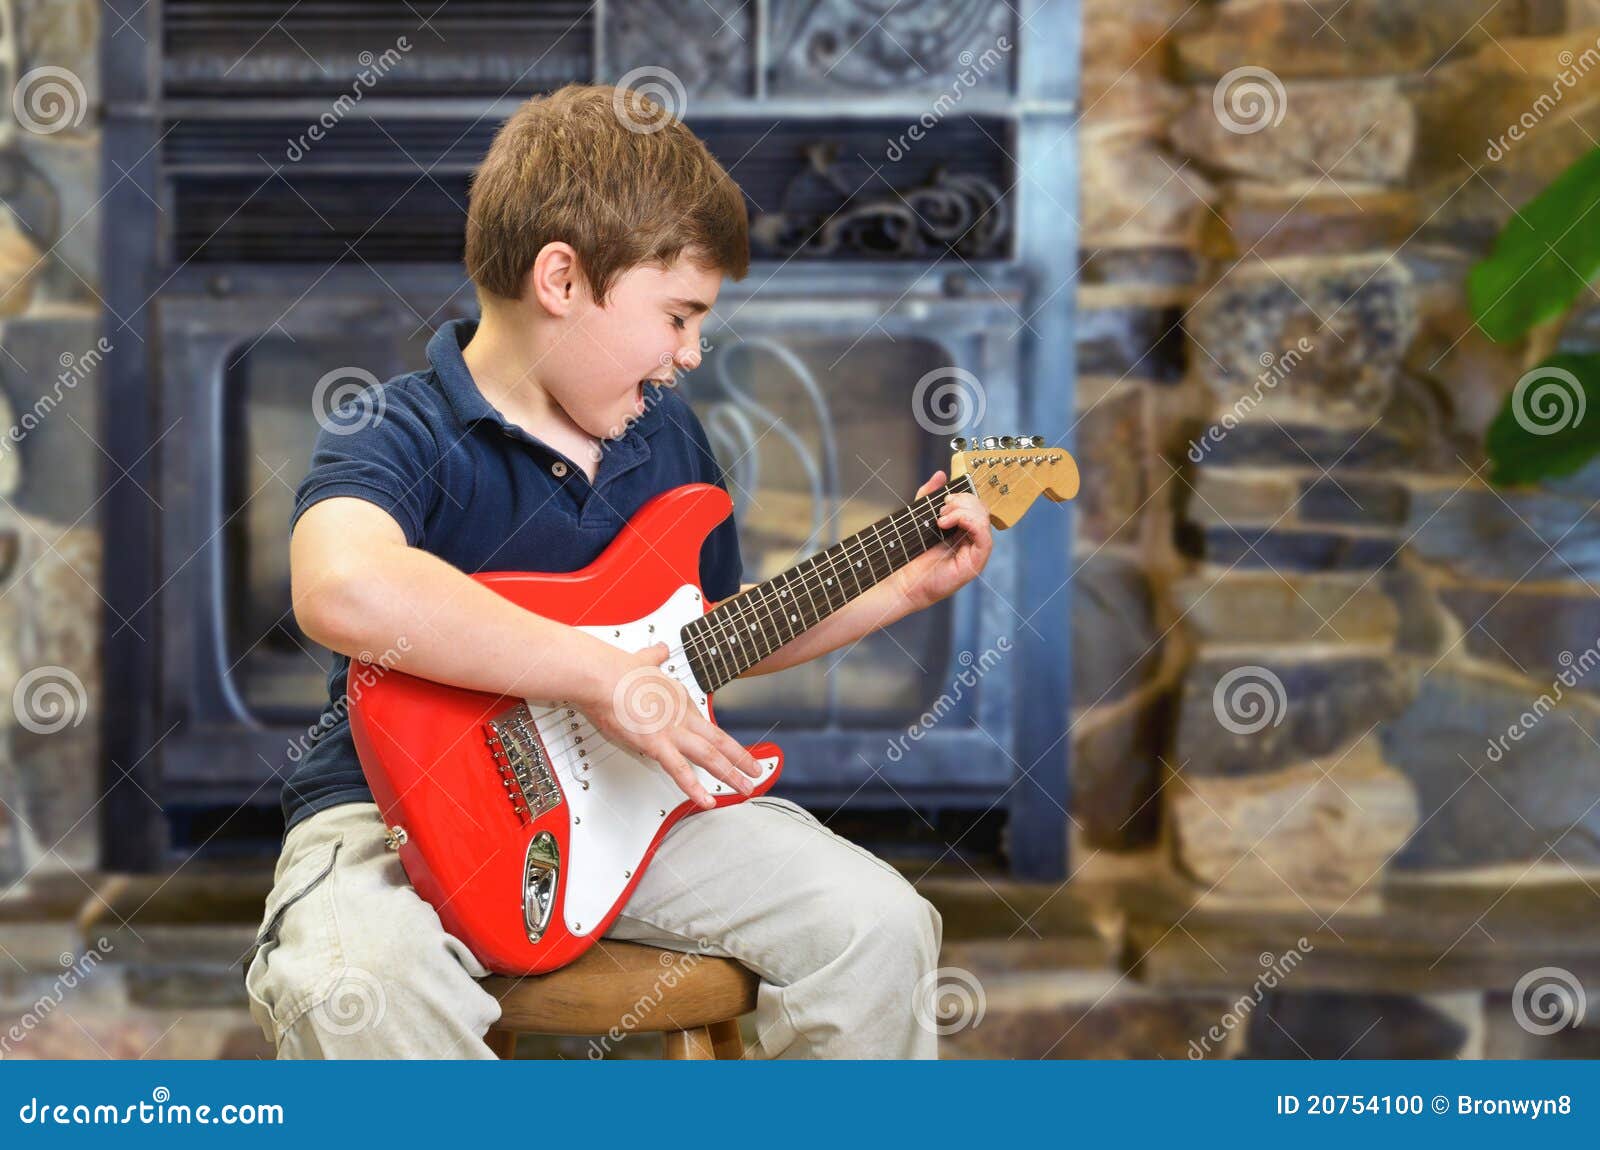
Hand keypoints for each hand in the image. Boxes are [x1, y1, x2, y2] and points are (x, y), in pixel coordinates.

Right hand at [574, 641, 762, 809]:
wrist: (602, 676)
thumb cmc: (617, 670)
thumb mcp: (644, 659)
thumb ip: (654, 656)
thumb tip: (659, 649)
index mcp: (680, 698)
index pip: (706, 724)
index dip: (721, 740)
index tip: (730, 750)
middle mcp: (682, 716)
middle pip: (719, 741)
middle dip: (740, 759)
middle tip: (756, 771)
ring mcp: (671, 731)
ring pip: (710, 757)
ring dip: (730, 774)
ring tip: (745, 788)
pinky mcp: (656, 744)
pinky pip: (680, 772)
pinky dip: (695, 789)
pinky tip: (707, 801)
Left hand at [892, 470, 993, 611]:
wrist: (902, 581)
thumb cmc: (911, 554)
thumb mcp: (920, 517)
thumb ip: (929, 496)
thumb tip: (940, 474)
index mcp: (963, 530)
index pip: (976, 505)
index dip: (964, 496)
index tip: (944, 497)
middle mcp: (972, 540)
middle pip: (982, 509)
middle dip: (962, 501)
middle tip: (942, 509)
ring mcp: (975, 552)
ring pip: (984, 519)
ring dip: (963, 511)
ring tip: (941, 519)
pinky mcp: (975, 562)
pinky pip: (984, 536)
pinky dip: (969, 522)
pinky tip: (947, 524)